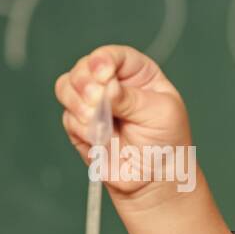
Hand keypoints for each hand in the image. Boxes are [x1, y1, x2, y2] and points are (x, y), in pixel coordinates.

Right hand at [54, 45, 193, 202]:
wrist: (155, 178)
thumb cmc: (167, 142)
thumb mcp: (161, 113)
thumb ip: (131, 98)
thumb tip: (105, 87)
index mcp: (137, 73)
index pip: (113, 55)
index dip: (103, 60)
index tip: (104, 76)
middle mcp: (112, 83)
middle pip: (83, 68)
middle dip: (86, 83)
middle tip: (96, 101)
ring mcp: (93, 103)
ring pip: (66, 87)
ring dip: (78, 103)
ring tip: (98, 121)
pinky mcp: (80, 124)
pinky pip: (68, 117)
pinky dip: (81, 126)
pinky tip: (99, 138)